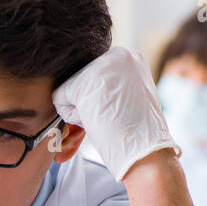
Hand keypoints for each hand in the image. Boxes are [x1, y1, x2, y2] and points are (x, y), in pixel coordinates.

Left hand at [51, 46, 180, 181]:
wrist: (146, 150)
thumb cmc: (139, 133)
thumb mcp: (131, 96)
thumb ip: (111, 85)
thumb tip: (86, 88)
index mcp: (131, 57)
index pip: (95, 72)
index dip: (98, 96)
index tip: (114, 110)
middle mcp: (117, 55)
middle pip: (82, 78)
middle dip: (88, 102)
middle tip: (110, 118)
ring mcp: (101, 67)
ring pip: (71, 89)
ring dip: (81, 110)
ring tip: (105, 120)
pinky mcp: (84, 82)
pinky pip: (60, 98)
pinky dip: (71, 116)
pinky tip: (94, 122)